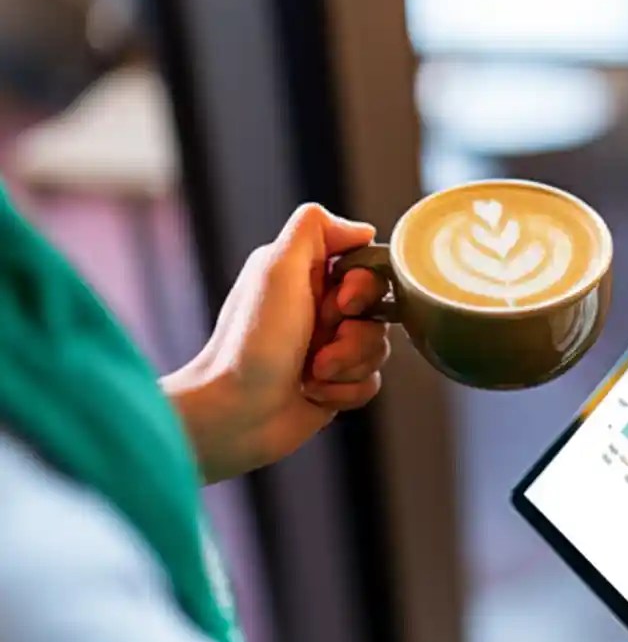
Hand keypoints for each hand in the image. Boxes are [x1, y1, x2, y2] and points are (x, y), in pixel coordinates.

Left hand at [162, 203, 391, 482]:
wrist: (235, 413)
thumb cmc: (251, 343)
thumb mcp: (276, 267)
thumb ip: (315, 228)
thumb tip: (362, 230)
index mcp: (305, 274)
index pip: (367, 267)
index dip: (364, 288)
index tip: (339, 302)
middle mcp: (318, 308)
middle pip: (379, 310)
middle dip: (355, 332)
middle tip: (318, 343)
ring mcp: (328, 347)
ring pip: (379, 348)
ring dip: (348, 364)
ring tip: (312, 373)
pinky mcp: (334, 383)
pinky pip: (371, 382)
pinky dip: (344, 390)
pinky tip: (313, 393)